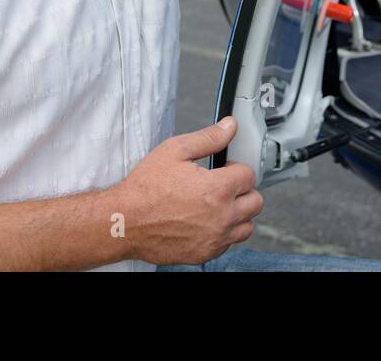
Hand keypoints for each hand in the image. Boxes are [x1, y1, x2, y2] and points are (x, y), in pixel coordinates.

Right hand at [113, 117, 263, 265]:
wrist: (124, 222)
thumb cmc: (145, 188)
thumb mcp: (175, 151)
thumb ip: (208, 138)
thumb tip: (230, 127)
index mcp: (217, 189)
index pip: (249, 175)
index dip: (236, 168)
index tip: (224, 169)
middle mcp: (221, 217)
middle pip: (256, 202)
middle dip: (243, 190)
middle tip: (224, 186)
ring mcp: (214, 239)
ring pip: (247, 226)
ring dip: (238, 214)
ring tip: (218, 205)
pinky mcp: (205, 254)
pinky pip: (229, 244)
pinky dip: (223, 233)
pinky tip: (207, 221)